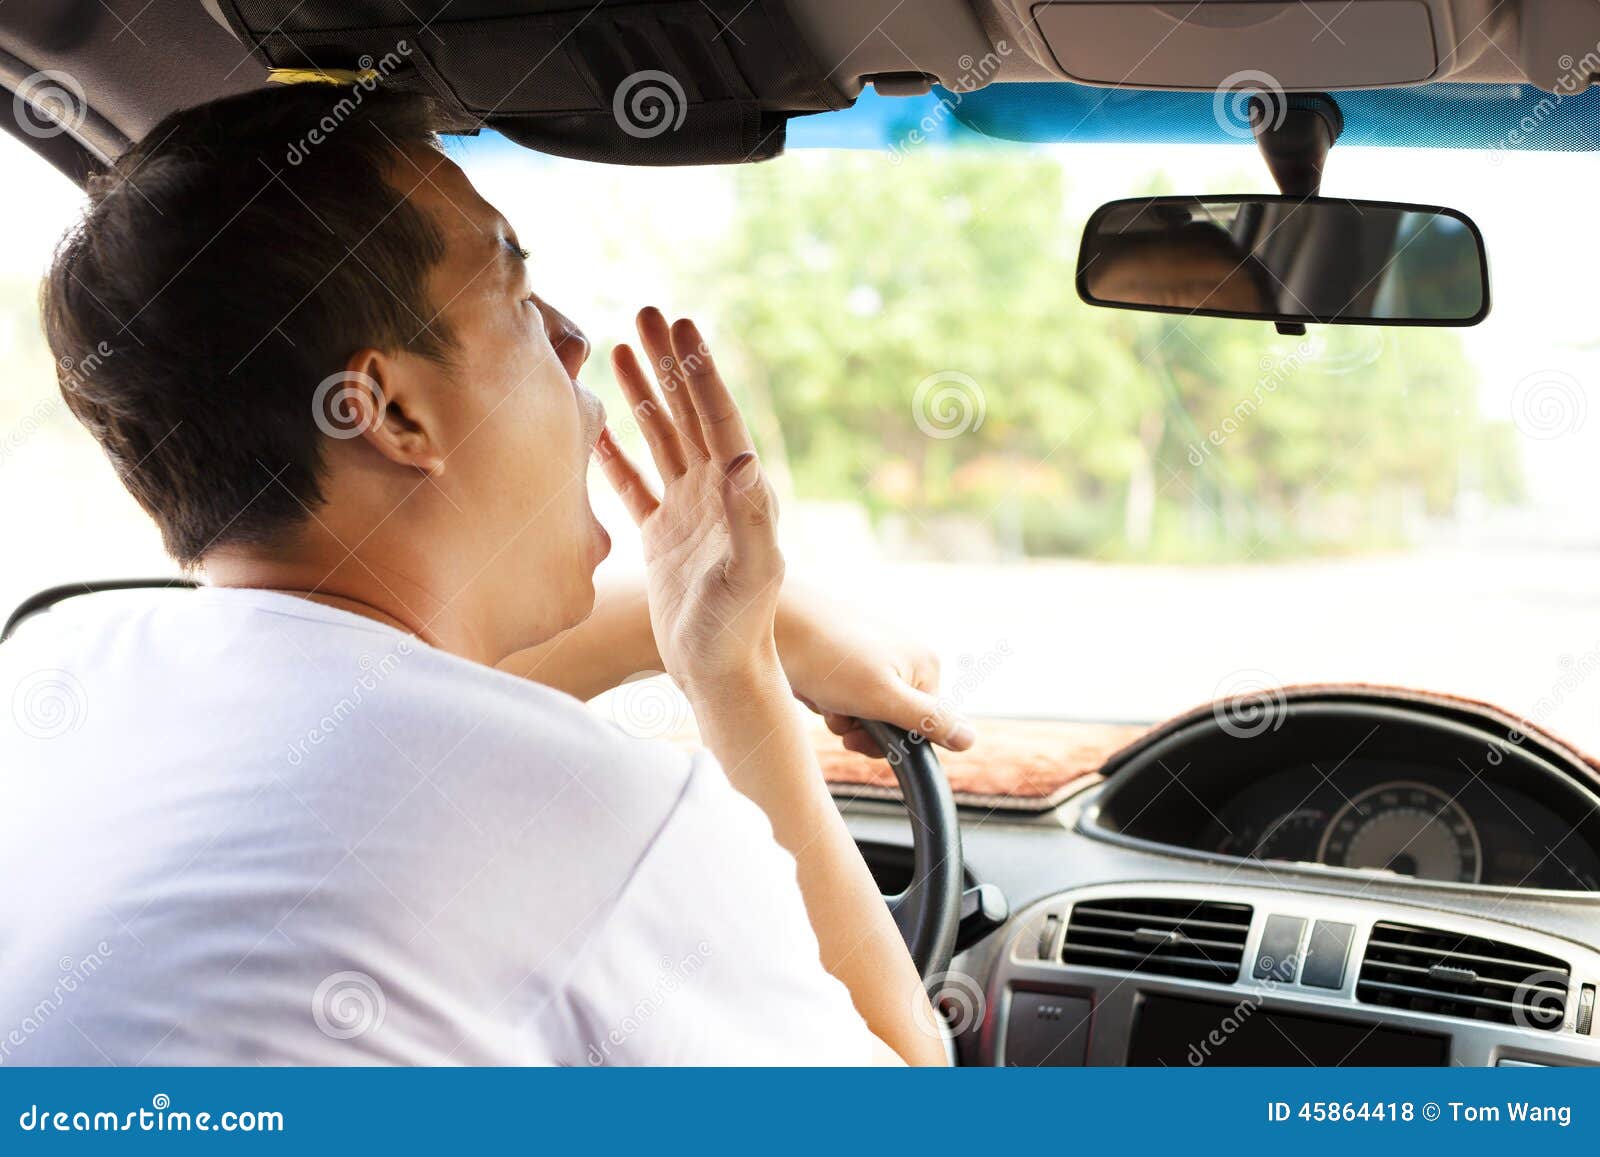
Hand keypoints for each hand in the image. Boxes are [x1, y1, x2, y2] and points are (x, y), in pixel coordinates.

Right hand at [598, 308, 783, 698]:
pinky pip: (633, 483)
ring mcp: (686, 512)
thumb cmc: (739, 628)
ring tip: (618, 348)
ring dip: (642, 394)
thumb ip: (751, 517)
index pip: (717, 417)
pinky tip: (595, 425)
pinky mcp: (661, 536)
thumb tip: (744, 458)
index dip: (699, 370)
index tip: (681, 326)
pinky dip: (615, 452)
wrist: (718, 674)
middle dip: (668, 363)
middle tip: (647, 312)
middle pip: (688, 413)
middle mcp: (714, 493)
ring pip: (660, 438)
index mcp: (738, 493)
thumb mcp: (750, 573)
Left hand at [776, 587, 976, 755]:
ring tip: (821, 691)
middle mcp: (904, 658)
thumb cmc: (827, 659)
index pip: (919, 730)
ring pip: (862, 713)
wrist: (773, 622)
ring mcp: (874, 656)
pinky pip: (841, 696)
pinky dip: (824, 699)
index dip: (886, 742)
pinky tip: (811, 683)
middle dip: (860, 727)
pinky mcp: (846, 657)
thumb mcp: (883, 698)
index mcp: (925, 665)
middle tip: (836, 711)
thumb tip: (971, 741)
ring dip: (838, 714)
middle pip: (891, 722)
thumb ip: (928, 721)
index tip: (856, 734)